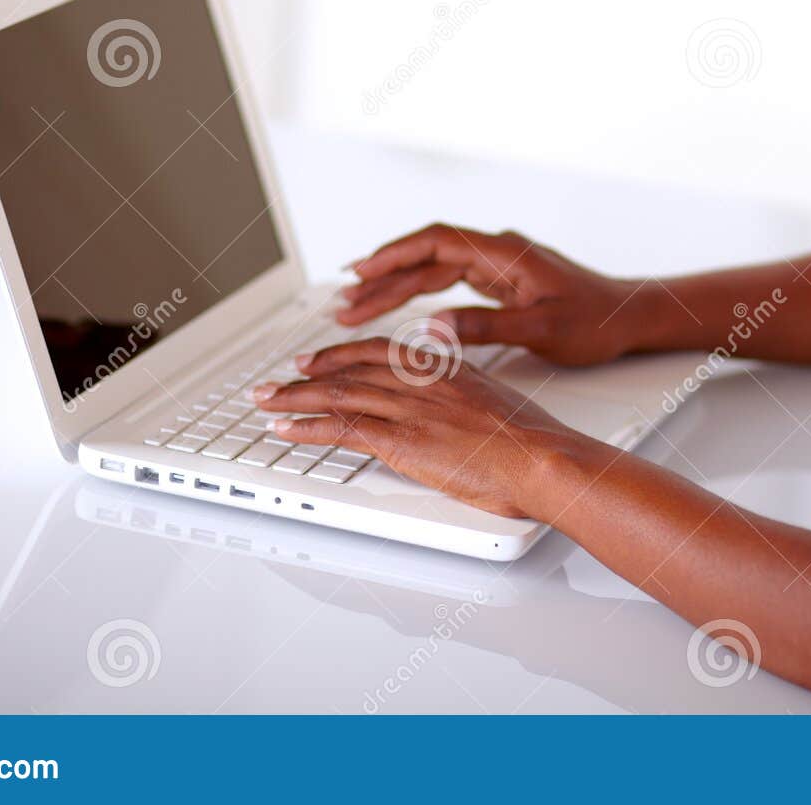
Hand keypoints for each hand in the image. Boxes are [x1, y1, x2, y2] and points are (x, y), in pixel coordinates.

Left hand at [252, 337, 605, 518]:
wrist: (543, 458)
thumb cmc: (533, 442)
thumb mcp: (499, 404)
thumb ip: (469, 399)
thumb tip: (459, 410)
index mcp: (446, 370)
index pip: (382, 353)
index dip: (344, 354)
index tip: (319, 359)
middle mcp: (423, 383)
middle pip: (351, 370)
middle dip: (308, 374)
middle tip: (278, 380)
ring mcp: (412, 409)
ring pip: (339, 395)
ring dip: (295, 398)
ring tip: (267, 402)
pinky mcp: (403, 440)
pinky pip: (343, 428)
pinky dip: (308, 427)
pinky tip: (286, 428)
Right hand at [336, 223, 644, 366]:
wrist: (628, 316)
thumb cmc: (596, 320)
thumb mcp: (542, 329)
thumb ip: (486, 327)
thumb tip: (434, 329)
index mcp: (504, 253)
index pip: (436, 241)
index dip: (394, 254)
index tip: (361, 271)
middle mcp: (496, 254)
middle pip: (425, 257)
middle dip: (382, 277)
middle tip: (343, 302)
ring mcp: (495, 267)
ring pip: (431, 270)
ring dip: (393, 287)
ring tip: (353, 307)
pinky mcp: (497, 282)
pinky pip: (445, 281)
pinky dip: (416, 294)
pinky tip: (393, 305)